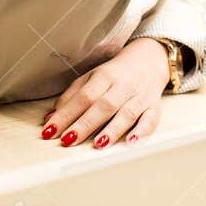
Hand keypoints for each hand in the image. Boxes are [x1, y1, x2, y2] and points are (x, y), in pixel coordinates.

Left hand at [41, 38, 170, 148]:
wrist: (149, 60)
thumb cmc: (115, 74)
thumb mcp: (90, 78)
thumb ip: (71, 97)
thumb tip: (50, 119)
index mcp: (104, 76)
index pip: (83, 97)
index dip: (66, 114)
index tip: (50, 130)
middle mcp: (122, 86)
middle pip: (103, 106)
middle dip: (85, 124)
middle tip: (68, 140)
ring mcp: (140, 96)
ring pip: (126, 113)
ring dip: (112, 130)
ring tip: (98, 145)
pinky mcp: (155, 107)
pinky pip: (151, 119)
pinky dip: (143, 131)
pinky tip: (132, 142)